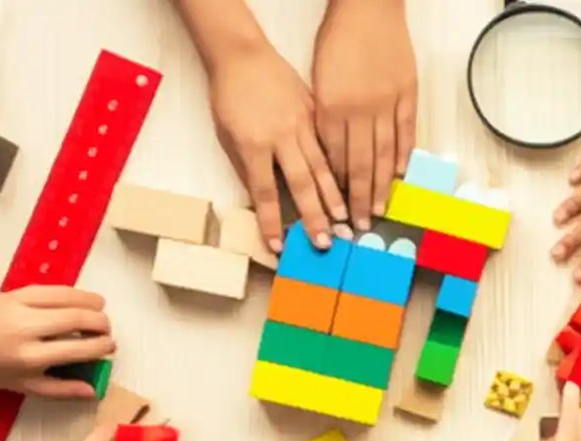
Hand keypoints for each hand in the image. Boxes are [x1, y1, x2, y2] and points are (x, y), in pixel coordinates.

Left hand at [0, 286, 114, 397]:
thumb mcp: (25, 387)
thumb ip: (61, 389)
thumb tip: (94, 390)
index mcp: (30, 358)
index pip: (79, 348)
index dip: (103, 346)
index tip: (110, 347)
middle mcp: (26, 331)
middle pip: (78, 319)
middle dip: (101, 323)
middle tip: (106, 329)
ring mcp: (19, 308)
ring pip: (69, 298)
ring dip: (92, 303)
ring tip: (100, 311)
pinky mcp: (14, 293)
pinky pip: (52, 288)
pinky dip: (72, 293)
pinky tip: (80, 300)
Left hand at [209, 42, 344, 251]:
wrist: (243, 55)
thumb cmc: (229, 97)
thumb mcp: (227, 135)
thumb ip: (247, 167)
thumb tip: (263, 199)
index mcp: (254, 145)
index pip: (264, 192)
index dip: (272, 222)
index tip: (280, 246)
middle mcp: (281, 137)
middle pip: (302, 184)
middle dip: (315, 215)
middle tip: (327, 241)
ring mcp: (302, 124)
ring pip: (322, 165)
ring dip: (335, 195)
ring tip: (347, 217)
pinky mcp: (314, 112)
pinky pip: (329, 144)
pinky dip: (341, 166)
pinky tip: (353, 183)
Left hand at [313, 0, 416, 231]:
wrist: (367, 8)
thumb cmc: (335, 40)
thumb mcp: (316, 79)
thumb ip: (319, 117)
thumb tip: (323, 153)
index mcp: (331, 107)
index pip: (332, 157)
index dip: (333, 187)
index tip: (333, 211)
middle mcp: (359, 110)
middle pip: (358, 164)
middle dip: (357, 199)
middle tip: (359, 225)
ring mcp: (387, 104)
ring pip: (383, 154)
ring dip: (380, 185)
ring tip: (379, 209)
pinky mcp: (406, 95)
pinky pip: (405, 133)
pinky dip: (402, 156)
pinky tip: (398, 175)